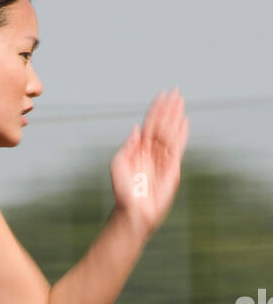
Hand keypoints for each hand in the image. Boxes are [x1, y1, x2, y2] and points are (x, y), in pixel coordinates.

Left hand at [110, 88, 188, 237]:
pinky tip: (185, 122)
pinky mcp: (172, 168)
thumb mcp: (118, 165)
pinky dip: (182, 134)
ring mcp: (162, 159)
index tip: (162, 95)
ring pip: (171, 132)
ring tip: (181, 102)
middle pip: (162, 124)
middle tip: (175, 92)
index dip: (156, 109)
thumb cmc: (123, 192)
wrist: (134, 212)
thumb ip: (127, 146)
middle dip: (168, 108)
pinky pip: (178, 147)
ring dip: (176, 116)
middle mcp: (151, 151)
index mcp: (138, 148)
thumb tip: (136, 128)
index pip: (149, 123)